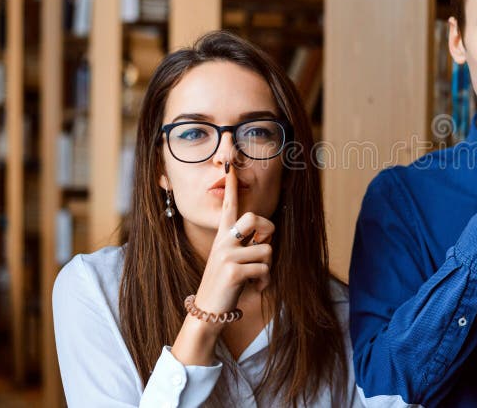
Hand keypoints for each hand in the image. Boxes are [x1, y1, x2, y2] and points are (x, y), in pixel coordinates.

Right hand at [193, 164, 274, 328]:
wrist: (208, 311)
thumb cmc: (225, 284)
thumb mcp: (231, 260)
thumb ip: (246, 246)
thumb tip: (265, 240)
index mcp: (223, 237)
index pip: (229, 206)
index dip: (231, 186)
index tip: (231, 165)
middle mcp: (223, 242)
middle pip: (256, 219)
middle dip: (268, 231)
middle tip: (263, 248)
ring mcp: (227, 255)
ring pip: (267, 251)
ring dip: (266, 268)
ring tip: (254, 279)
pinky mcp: (234, 271)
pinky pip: (264, 270)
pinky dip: (264, 282)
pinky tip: (253, 288)